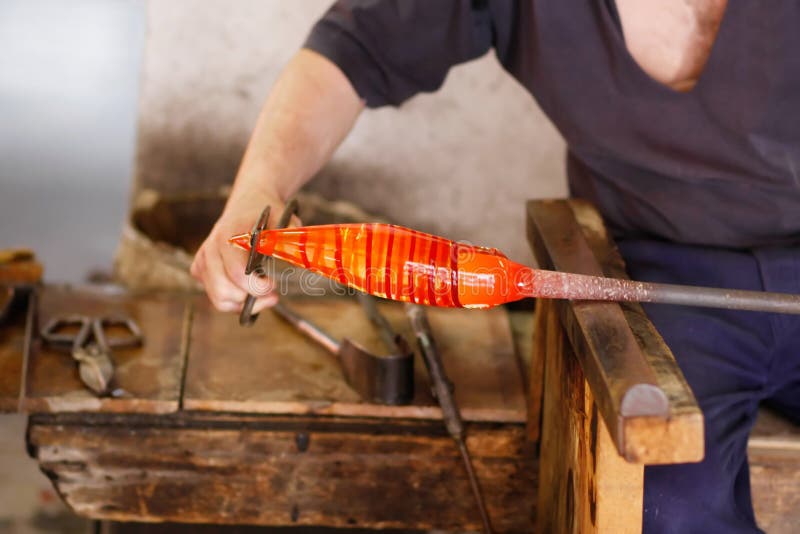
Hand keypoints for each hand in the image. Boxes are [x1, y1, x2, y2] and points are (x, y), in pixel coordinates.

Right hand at [190, 189, 299, 312]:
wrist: (247, 204)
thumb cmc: (265, 214)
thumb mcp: (282, 217)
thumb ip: (290, 233)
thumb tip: (298, 252)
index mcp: (228, 235)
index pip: (237, 273)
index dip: (257, 287)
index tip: (274, 285)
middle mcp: (210, 249)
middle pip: (224, 292)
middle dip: (251, 299)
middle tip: (272, 295)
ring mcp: (202, 261)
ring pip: (219, 300)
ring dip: (244, 304)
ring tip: (264, 296)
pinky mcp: (200, 271)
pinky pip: (216, 297)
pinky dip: (235, 302)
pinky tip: (250, 291)